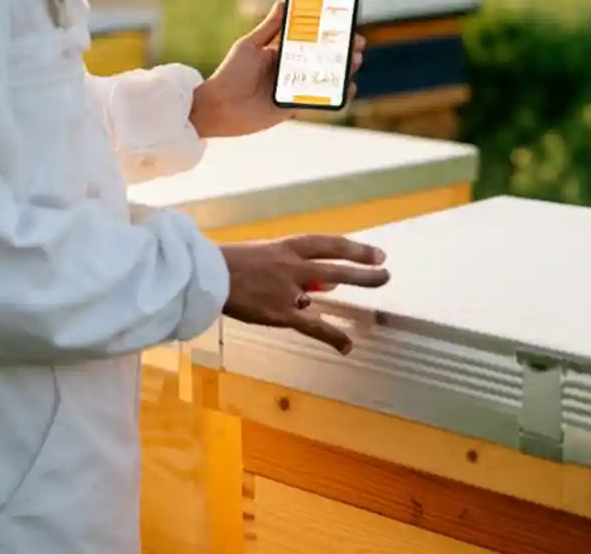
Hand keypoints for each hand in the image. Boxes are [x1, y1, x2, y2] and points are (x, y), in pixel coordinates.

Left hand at [190, 1, 367, 137]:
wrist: (218, 106)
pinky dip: (337, 96)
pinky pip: (320, 100)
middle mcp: (289, 69)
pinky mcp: (293, 106)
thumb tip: (283, 2)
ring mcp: (293, 88)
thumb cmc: (230, 73)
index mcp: (279, 52)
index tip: (343, 23)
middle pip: (322, 58)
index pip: (309, 39)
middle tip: (356, 43)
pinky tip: (350, 88)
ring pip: (324, 77)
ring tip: (355, 61)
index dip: (327, 32)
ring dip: (343, 70)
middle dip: (341, 50)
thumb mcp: (249, 45)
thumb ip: (269, 28)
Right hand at [220, 234, 389, 353]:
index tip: (376, 252)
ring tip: (381, 282)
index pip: (328, 244)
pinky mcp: (281, 313)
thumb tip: (326, 283)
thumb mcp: (264, 256)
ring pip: (331, 281)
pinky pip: (312, 325)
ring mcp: (289, 288)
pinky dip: (331, 336)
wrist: (206, 277)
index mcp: (286, 247)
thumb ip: (293, 267)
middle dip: (363, 264)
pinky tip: (347, 346)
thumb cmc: (229, 265)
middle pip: (337, 261)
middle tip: (385, 269)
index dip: (354, 247)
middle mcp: (293, 264)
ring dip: (359, 281)